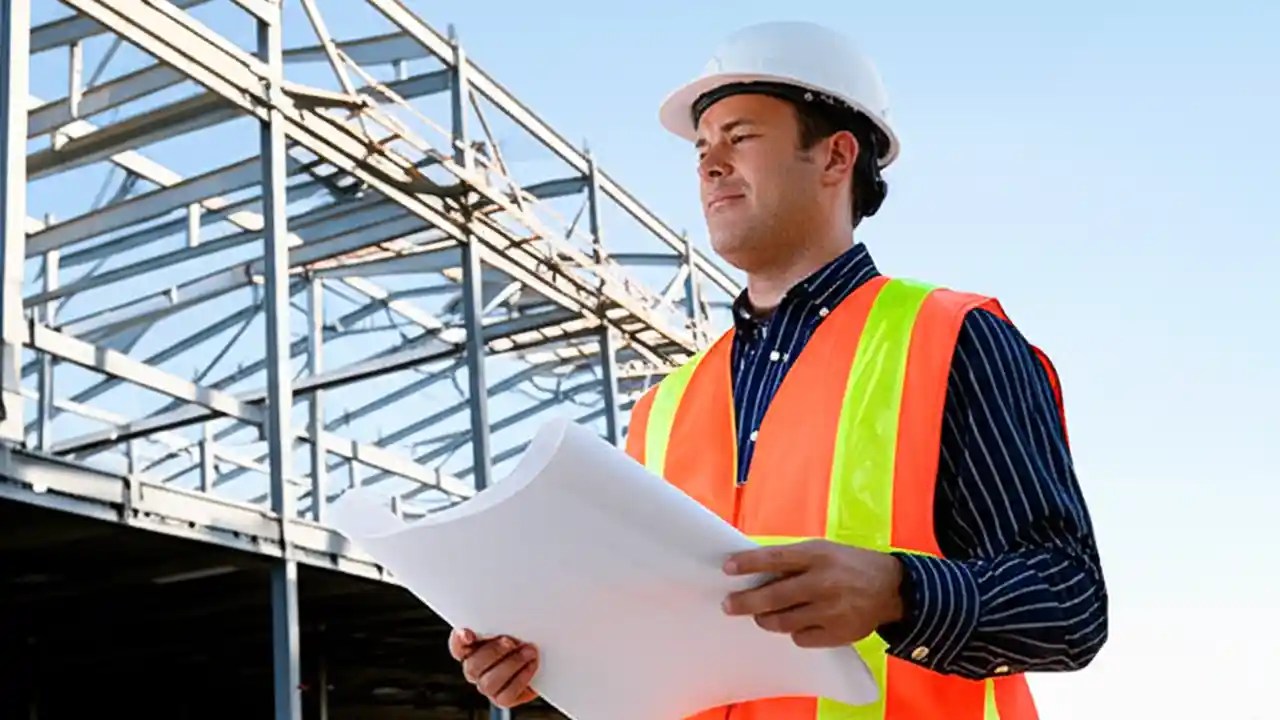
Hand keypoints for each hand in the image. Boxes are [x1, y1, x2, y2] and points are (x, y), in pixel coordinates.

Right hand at [448, 627, 539, 707]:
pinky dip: (521, 679)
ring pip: (488, 683)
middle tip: (510, 642)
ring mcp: (487, 686)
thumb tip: (502, 621)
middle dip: (493, 652)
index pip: (457, 646)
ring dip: (511, 665)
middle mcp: (475, 669)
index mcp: (470, 649)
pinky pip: (506, 695)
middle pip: (473, 666)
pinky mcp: (502, 699)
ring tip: (529, 652)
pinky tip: (531, 665)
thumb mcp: (511, 627)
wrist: (542, 660)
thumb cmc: (522, 639)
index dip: (459, 641)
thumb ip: (501, 624)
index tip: (469, 634)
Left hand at [720, 539, 905, 647]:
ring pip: (783, 621)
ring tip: (761, 615)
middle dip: (745, 602)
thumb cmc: (850, 565)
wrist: (891, 588)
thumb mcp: (823, 550)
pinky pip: (801, 638)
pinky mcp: (836, 633)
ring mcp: (830, 610)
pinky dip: (795, 631)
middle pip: (773, 596)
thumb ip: (793, 560)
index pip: (775, 559)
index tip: (727, 569)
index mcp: (817, 556)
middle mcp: (822, 583)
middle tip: (728, 605)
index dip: (748, 564)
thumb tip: (755, 569)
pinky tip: (797, 623)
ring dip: (766, 619)